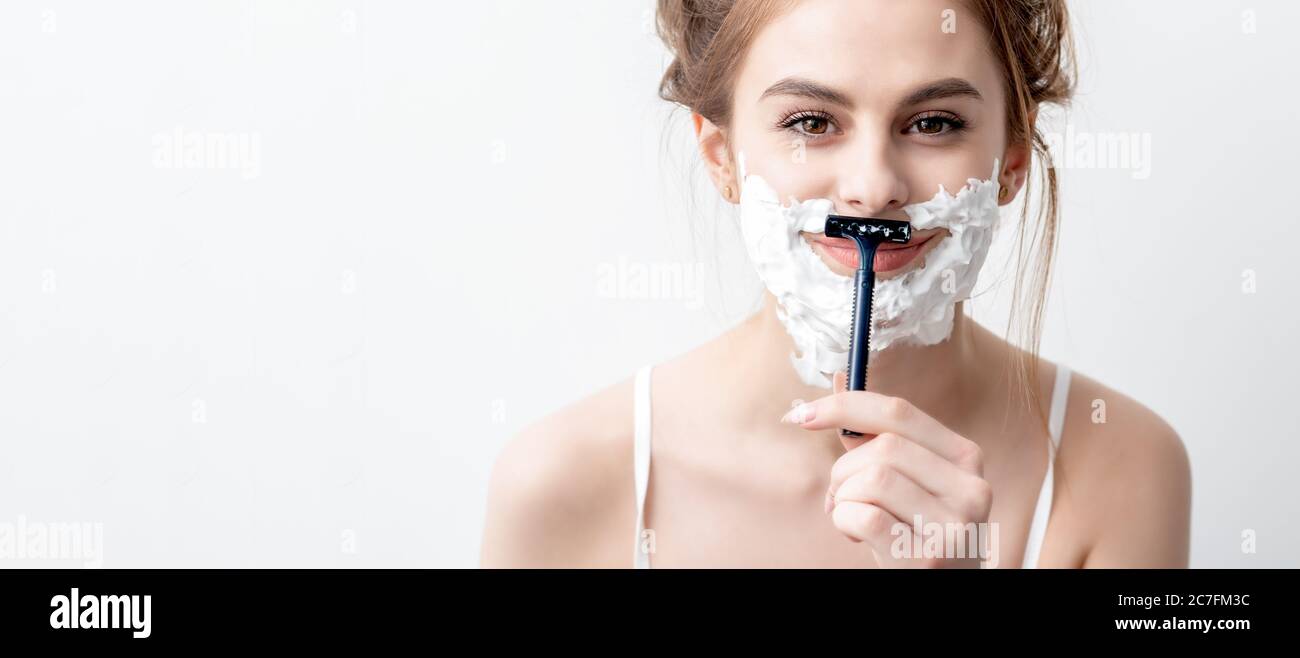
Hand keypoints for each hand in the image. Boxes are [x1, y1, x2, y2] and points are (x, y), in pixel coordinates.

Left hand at [780, 371, 994, 567]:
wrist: (945, 588)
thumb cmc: (917, 530)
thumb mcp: (909, 482)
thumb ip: (876, 437)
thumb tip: (839, 379)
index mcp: (965, 457)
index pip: (899, 412)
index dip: (844, 406)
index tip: (802, 415)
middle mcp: (970, 487)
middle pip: (882, 447)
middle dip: (843, 469)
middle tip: (839, 495)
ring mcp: (954, 524)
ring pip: (871, 479)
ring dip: (844, 498)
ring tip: (852, 516)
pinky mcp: (929, 556)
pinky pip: (864, 517)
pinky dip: (845, 523)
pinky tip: (858, 536)